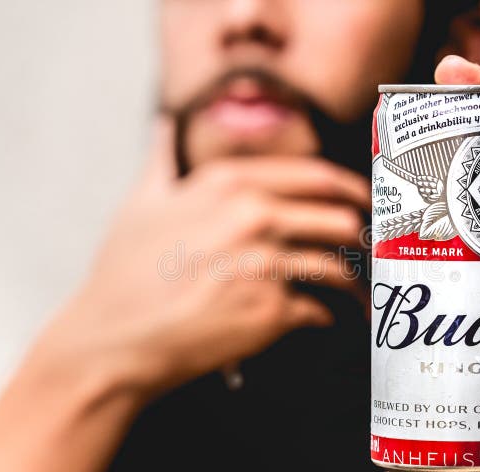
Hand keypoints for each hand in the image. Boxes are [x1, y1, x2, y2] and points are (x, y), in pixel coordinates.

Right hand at [40, 116, 369, 396]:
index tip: (367, 201)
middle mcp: (252, 216)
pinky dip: (325, 316)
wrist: (112, 340)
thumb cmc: (124, 274)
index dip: (352, 188)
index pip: (316, 176)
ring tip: (359, 296)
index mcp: (228, 184)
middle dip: (361, 237)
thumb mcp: (141, 203)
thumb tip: (164, 123)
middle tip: (367, 250)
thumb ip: (163, 158)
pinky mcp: (270, 311)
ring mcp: (264, 264)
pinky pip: (320, 309)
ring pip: (339, 267)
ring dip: (355, 284)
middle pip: (340, 219)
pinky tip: (321, 318)